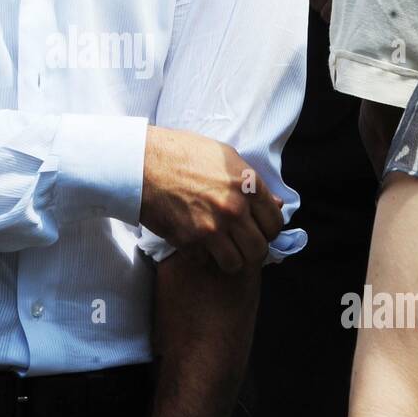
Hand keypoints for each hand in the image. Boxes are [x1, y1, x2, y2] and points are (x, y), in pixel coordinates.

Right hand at [140, 126, 283, 273]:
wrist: (142, 161)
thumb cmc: (182, 153)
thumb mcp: (225, 156)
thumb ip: (252, 182)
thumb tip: (275, 203)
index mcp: (247, 185)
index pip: (275, 224)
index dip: (267, 230)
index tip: (257, 230)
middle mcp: (234, 208)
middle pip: (259, 249)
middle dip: (250, 249)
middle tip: (238, 243)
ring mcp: (212, 227)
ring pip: (235, 263)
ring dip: (228, 259)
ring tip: (218, 248)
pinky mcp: (189, 240)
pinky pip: (204, 261)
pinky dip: (199, 256)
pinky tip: (193, 241)